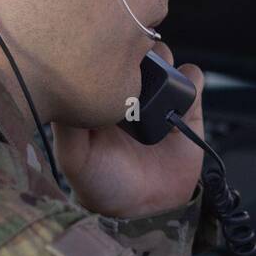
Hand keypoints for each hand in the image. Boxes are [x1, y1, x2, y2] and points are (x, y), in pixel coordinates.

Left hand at [51, 41, 204, 218]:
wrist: (145, 210)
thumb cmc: (101, 184)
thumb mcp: (74, 156)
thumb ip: (67, 124)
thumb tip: (61, 86)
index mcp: (98, 93)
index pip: (100, 54)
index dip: (103, 46)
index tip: (103, 49)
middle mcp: (128, 88)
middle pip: (133, 46)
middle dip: (135, 45)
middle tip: (132, 60)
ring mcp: (157, 95)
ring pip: (164, 54)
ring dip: (162, 57)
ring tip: (156, 77)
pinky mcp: (187, 107)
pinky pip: (194, 79)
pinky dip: (190, 79)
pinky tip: (180, 98)